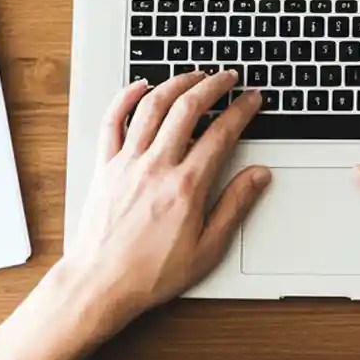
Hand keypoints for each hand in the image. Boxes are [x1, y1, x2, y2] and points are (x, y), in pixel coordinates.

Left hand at [66, 70, 270, 324]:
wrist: (101, 284)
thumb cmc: (151, 273)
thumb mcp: (207, 248)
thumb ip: (235, 206)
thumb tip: (258, 176)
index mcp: (186, 186)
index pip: (221, 134)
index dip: (241, 110)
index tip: (251, 99)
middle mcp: (156, 167)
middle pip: (187, 108)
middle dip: (212, 85)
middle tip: (227, 77)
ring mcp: (127, 163)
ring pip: (152, 106)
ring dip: (175, 83)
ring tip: (193, 75)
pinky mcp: (104, 166)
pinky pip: (113, 121)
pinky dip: (125, 98)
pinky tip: (139, 87)